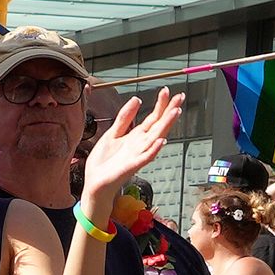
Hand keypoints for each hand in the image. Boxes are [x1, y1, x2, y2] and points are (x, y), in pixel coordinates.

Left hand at [79, 88, 182, 221]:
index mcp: (135, 136)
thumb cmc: (105, 162)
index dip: (160, 104)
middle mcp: (140, 144)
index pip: (152, 118)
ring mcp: (138, 155)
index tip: (166, 90)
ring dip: (166, 126)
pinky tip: (160, 141)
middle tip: (179, 96)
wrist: (95, 184)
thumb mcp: (112, 134)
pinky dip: (153, 150)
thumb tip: (136, 99)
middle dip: (169, 111)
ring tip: (176, 112)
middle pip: (158, 125)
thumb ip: (124, 118)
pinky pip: (146, 157)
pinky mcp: (132, 166)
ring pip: (156, 138)